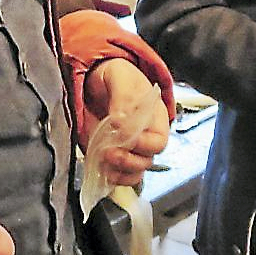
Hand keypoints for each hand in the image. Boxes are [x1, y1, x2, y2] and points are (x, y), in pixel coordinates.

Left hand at [81, 58, 169, 186]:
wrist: (96, 80)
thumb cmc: (117, 77)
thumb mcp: (121, 77)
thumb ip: (123, 96)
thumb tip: (120, 121)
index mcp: (155, 119)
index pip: (158, 141)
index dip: (144, 144)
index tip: (124, 136)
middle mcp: (145, 138)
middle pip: (146, 160)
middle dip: (128, 160)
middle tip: (109, 151)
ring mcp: (129, 149)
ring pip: (135, 173)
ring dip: (119, 171)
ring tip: (103, 160)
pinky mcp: (113, 156)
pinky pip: (120, 176)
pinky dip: (113, 178)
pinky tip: (103, 170)